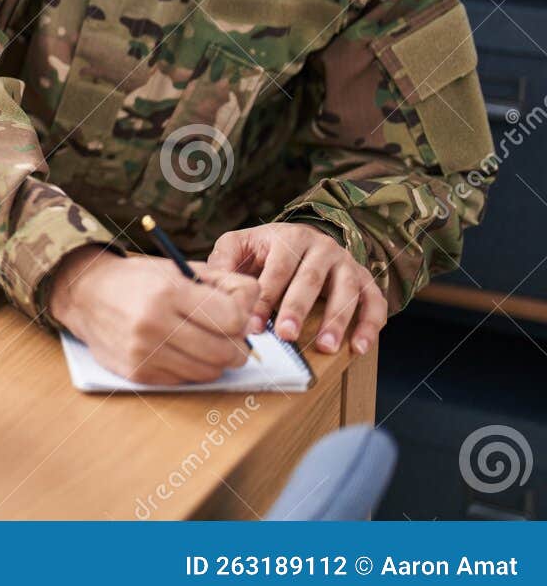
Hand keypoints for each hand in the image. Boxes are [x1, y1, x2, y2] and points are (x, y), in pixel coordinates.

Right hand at [47, 246, 260, 385]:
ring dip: (216, 361)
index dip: (243, 317)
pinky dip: (191, 369)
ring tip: (207, 344)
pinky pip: (185, 382)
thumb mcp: (179, 268)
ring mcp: (145, 353)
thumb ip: (223, 284)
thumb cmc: (139, 279)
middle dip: (237, 346)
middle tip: (231, 337)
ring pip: (209, 372)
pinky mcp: (138, 375)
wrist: (86, 294)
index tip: (237, 314)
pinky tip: (182, 352)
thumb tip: (254, 315)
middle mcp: (154, 324)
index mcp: (168, 292)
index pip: (232, 318)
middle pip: (226, 352)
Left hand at [204, 223, 386, 355]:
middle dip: (297, 309)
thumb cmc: (267, 250)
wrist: (306, 240)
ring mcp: (346, 264)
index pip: (277, 270)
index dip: (265, 298)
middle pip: (310, 279)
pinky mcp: (365, 281)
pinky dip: (370, 326)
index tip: (251, 325)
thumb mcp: (241, 245)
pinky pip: (374, 303)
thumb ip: (225, 259)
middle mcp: (322, 248)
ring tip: (325, 347)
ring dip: (336, 321)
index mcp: (290, 238)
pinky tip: (359, 348)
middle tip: (286, 335)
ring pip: (346, 292)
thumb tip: (211, 282)